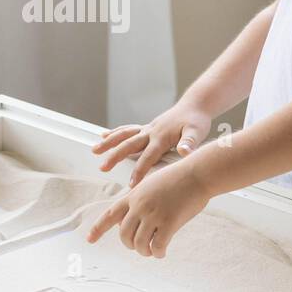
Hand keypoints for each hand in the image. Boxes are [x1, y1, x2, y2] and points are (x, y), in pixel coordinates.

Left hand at [86, 159, 210, 257]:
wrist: (197, 173)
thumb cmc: (178, 178)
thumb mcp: (151, 184)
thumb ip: (140, 200)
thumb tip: (134, 221)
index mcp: (133, 195)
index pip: (110, 215)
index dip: (98, 229)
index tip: (89, 240)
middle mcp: (139, 205)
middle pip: (124, 235)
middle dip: (130, 245)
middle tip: (141, 247)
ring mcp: (153, 214)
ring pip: (139, 243)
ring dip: (144, 251)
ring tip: (152, 251)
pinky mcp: (169, 222)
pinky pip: (157, 246)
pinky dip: (158, 253)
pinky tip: (162, 253)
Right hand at [91, 100, 211, 187]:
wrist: (196, 105)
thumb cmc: (197, 121)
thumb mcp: (197, 131)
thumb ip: (189, 143)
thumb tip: (183, 152)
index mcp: (161, 137)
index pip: (148, 157)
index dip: (139, 171)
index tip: (131, 185)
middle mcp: (151, 132)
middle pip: (129, 145)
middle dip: (115, 157)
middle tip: (103, 167)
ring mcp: (148, 129)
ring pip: (124, 135)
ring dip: (109, 142)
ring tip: (94, 150)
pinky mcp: (148, 127)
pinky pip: (128, 130)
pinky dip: (115, 133)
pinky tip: (104, 136)